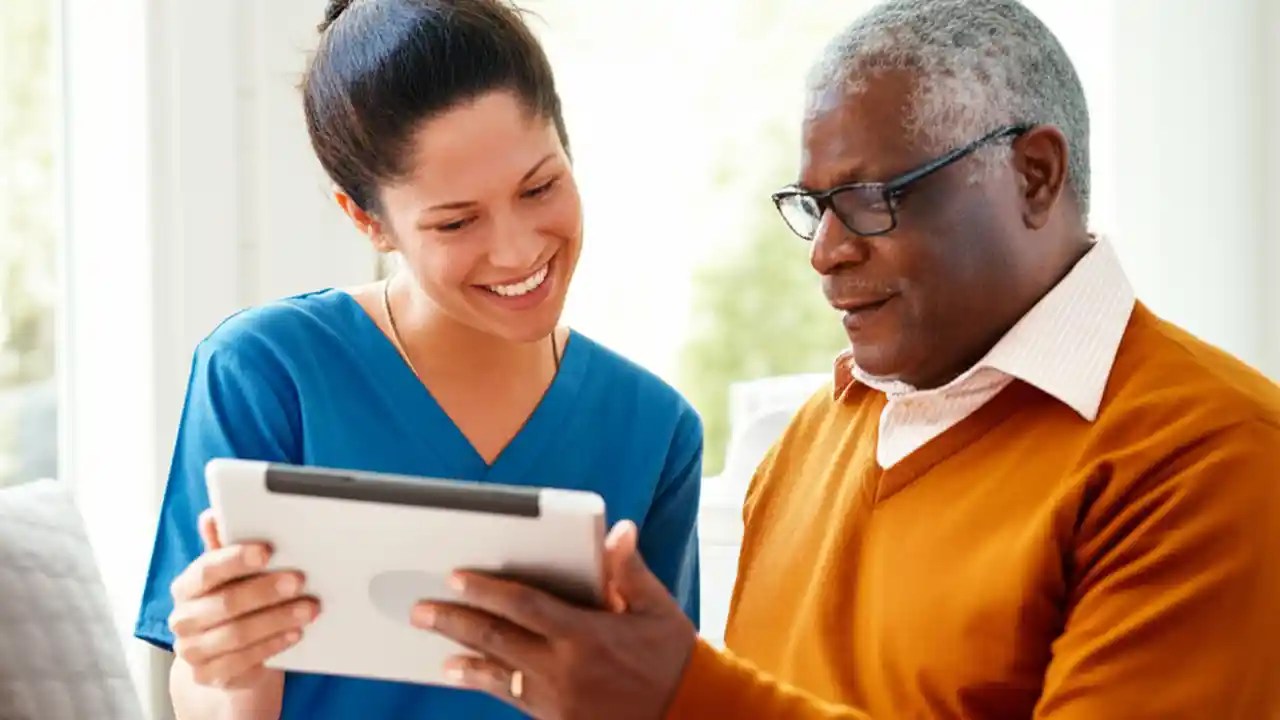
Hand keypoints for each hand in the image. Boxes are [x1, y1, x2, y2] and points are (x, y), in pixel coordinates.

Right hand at [167, 509, 319, 688]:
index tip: (267, 550)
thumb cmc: (233, 607)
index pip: (207, 569)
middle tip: (299, 580)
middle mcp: (184, 619)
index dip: (236, 559)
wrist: (226, 661)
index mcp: (186, 586)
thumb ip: (224, 548)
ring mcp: (194, 651)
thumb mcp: (230, 578)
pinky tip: (296, 633)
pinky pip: (245, 660)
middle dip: (266, 590)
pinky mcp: (211, 676)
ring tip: (309, 608)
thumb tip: (212, 515)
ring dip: (277, 619)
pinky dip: (274, 644)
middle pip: (226, 603)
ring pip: (237, 634)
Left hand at [412, 520, 695, 719]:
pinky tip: (460, 671)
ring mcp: (556, 698)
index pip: (525, 605)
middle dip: (454, 620)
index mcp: (587, 634)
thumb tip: (619, 530)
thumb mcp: (657, 608)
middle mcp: (564, 668)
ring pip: (496, 671)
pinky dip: (481, 680)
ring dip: (460, 653)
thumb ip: (629, 571)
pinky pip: (509, 695)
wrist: (687, 713)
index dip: (486, 590)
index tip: (455, 576)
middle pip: (496, 639)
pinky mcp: (555, 718)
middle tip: (420, 608)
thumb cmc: (671, 657)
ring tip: (433, 639)